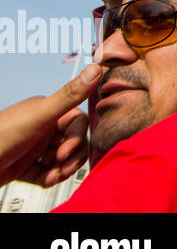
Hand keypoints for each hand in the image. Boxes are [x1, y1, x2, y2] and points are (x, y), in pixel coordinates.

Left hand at [0, 65, 102, 187]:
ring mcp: (33, 148)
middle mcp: (42, 128)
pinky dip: (49, 177)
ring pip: (62, 159)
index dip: (77, 137)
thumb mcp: (39, 116)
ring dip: (62, 169)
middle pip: (73, 142)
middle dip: (72, 156)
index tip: (67, 150)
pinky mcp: (25, 166)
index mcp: (46, 112)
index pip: (77, 122)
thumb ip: (69, 95)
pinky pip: (47, 172)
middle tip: (61, 165)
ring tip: (53, 175)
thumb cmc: (0, 138)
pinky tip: (43, 179)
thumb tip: (95, 69)